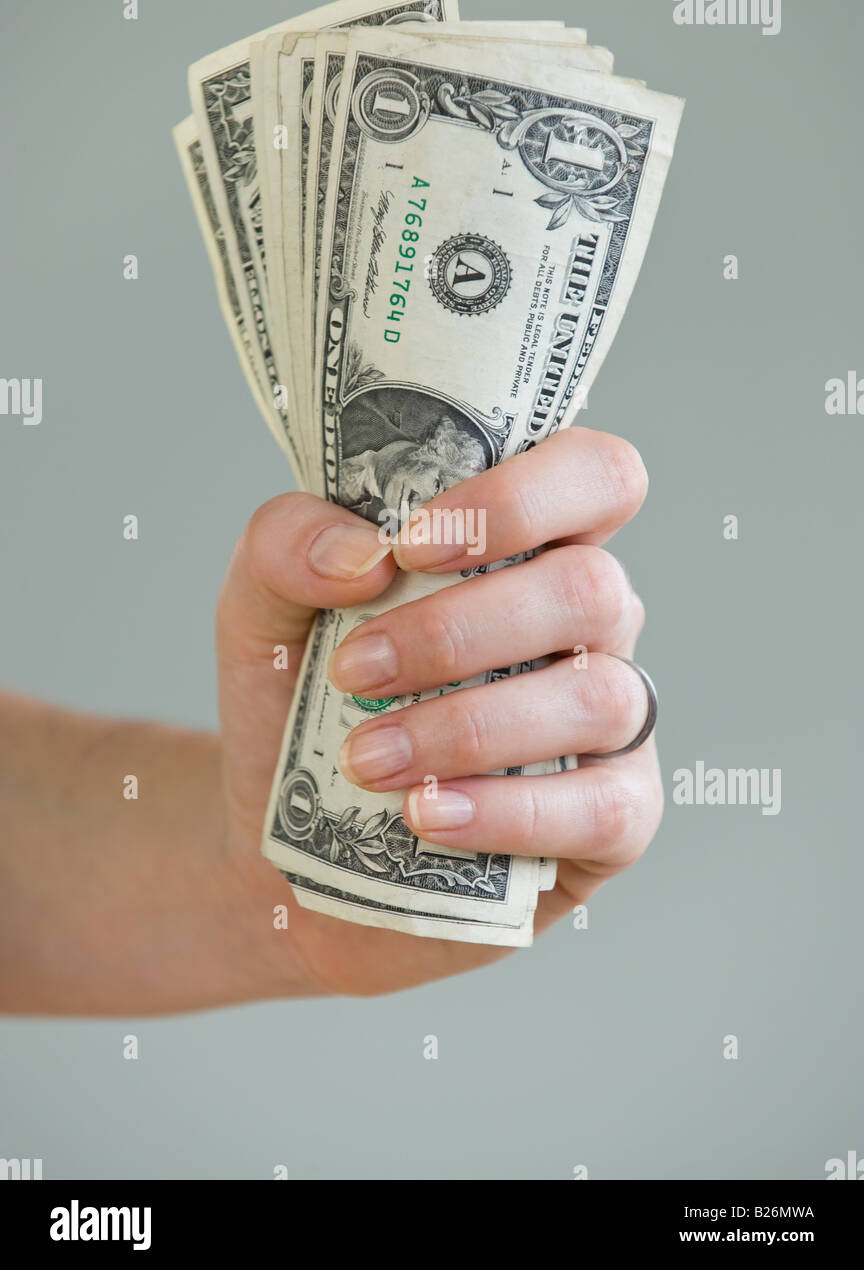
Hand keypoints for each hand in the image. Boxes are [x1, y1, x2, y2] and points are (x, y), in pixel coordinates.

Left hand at [217, 428, 661, 996]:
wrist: (283, 841)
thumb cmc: (299, 704)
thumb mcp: (262, 609)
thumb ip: (286, 544)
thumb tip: (363, 555)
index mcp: (531, 545)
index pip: (595, 474)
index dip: (521, 497)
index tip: (411, 547)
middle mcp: (590, 622)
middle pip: (591, 587)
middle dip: (460, 631)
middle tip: (356, 672)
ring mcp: (614, 719)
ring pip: (599, 697)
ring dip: (469, 727)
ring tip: (367, 760)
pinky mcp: (616, 816)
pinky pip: (603, 809)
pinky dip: (506, 811)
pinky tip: (424, 815)